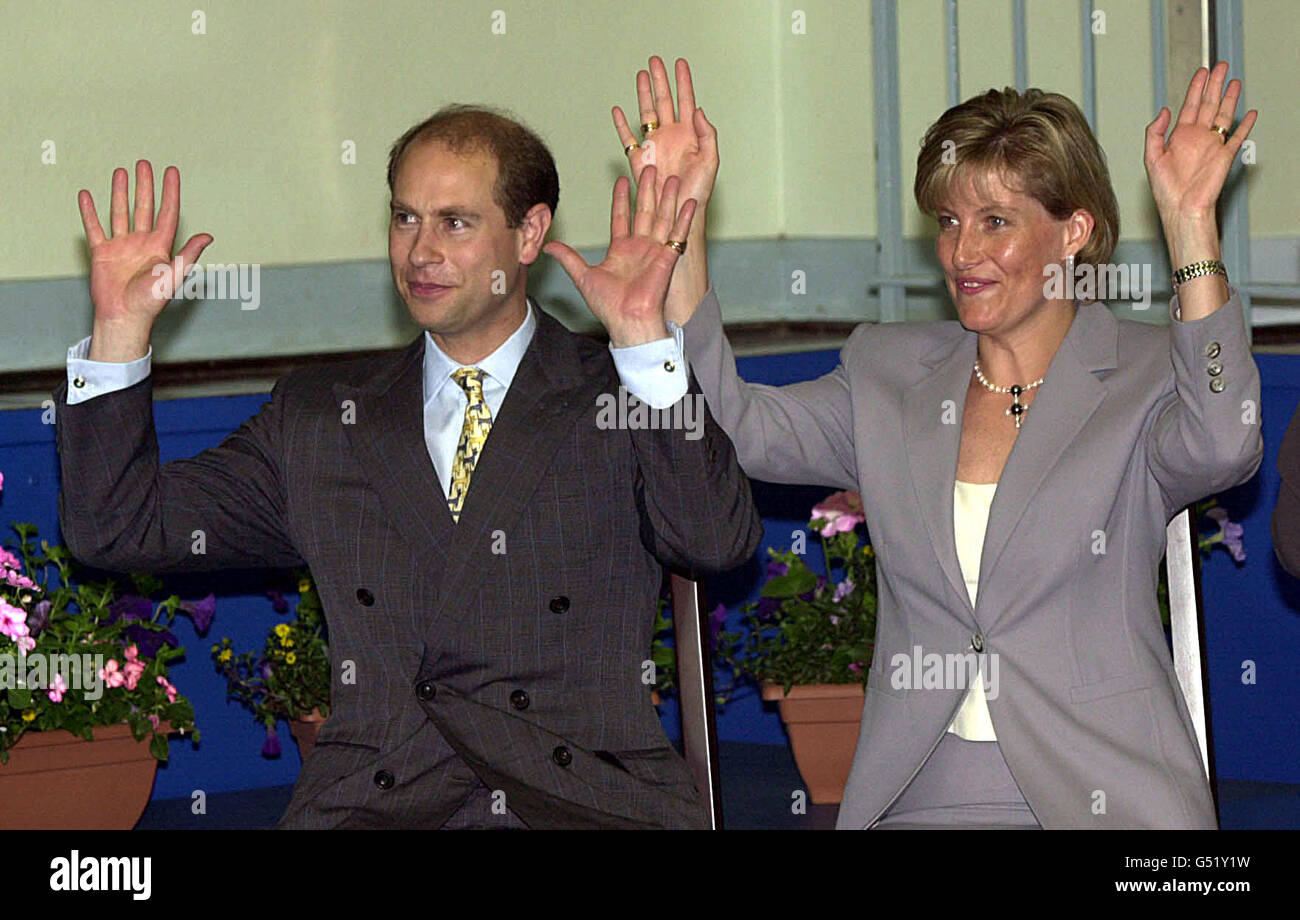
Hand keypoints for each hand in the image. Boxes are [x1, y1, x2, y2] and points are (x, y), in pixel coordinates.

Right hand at [77, 161, 211, 357]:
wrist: (124, 317)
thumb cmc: (151, 302)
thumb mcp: (173, 276)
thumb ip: (188, 254)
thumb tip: (208, 236)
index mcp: (160, 246)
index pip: (167, 212)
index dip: (170, 192)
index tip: (171, 171)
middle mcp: (141, 243)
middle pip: (143, 207)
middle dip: (145, 185)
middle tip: (144, 163)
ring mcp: (121, 246)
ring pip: (120, 212)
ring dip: (120, 193)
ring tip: (121, 172)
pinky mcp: (102, 252)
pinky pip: (95, 227)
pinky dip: (89, 212)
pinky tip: (87, 195)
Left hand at [544, 166, 695, 347]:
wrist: (628, 321)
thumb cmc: (608, 306)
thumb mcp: (583, 276)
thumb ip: (569, 258)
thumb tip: (547, 247)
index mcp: (621, 251)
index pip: (621, 217)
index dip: (621, 199)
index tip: (622, 180)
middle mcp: (639, 248)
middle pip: (644, 211)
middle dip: (647, 190)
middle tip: (650, 167)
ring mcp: (655, 252)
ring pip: (662, 217)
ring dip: (667, 197)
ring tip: (671, 177)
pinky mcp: (668, 258)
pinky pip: (678, 233)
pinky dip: (684, 217)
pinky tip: (689, 200)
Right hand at [613, 56, 717, 225]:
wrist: (679, 211)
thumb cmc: (698, 191)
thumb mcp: (711, 161)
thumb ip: (707, 134)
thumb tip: (698, 110)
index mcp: (690, 134)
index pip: (686, 101)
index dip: (683, 82)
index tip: (680, 63)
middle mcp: (671, 135)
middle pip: (664, 100)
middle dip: (660, 80)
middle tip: (655, 60)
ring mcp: (654, 145)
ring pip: (646, 113)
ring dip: (643, 94)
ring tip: (641, 75)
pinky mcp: (639, 158)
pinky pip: (628, 138)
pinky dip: (622, 125)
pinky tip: (618, 111)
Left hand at [1144, 61, 1256, 229]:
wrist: (1182, 208)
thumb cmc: (1166, 190)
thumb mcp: (1151, 158)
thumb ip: (1155, 132)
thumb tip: (1163, 111)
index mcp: (1179, 137)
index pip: (1190, 106)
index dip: (1195, 88)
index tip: (1201, 73)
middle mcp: (1197, 138)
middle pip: (1208, 104)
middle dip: (1214, 85)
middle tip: (1219, 67)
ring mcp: (1212, 145)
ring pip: (1223, 115)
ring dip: (1229, 98)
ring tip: (1233, 80)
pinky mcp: (1225, 155)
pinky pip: (1237, 136)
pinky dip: (1244, 125)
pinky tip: (1250, 113)